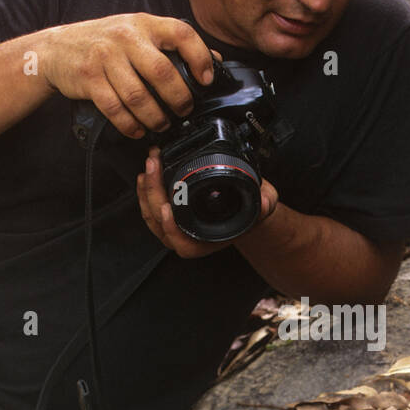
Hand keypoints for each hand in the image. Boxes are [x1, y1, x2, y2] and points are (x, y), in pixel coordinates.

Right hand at [37, 13, 214, 138]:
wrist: (56, 48)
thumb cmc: (104, 42)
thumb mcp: (138, 32)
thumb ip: (171, 43)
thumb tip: (213, 59)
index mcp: (144, 24)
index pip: (181, 33)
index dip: (200, 57)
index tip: (206, 79)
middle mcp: (125, 37)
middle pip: (162, 72)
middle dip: (179, 98)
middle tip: (184, 110)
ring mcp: (105, 57)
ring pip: (139, 96)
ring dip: (155, 117)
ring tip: (162, 124)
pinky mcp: (89, 78)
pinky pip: (115, 108)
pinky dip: (130, 124)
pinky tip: (138, 129)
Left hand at [137, 147, 278, 257]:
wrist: (245, 209)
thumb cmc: (250, 210)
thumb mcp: (263, 204)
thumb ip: (264, 202)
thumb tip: (264, 200)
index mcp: (208, 241)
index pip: (183, 243)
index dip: (171, 228)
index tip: (167, 208)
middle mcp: (189, 237)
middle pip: (160, 222)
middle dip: (152, 193)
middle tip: (153, 167)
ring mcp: (177, 228)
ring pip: (151, 216)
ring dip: (145, 191)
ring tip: (149, 166)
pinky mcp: (170, 216)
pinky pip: (151, 209)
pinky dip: (146, 191)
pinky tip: (148, 173)